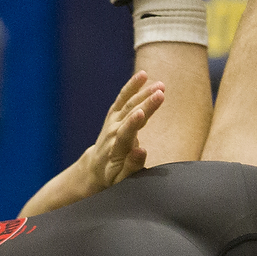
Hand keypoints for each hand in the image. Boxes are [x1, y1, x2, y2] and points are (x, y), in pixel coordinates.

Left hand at [83, 70, 165, 191]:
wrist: (96, 167)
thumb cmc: (113, 176)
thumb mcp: (121, 179)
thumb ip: (131, 166)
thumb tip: (141, 150)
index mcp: (116, 149)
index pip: (124, 134)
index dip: (132, 124)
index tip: (141, 114)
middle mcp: (112, 132)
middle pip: (129, 115)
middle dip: (145, 104)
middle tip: (160, 94)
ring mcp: (112, 122)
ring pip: (128, 104)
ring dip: (144, 93)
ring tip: (160, 85)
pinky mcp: (114, 115)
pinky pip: (123, 98)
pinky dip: (132, 86)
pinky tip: (144, 75)